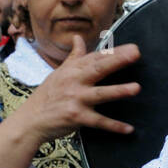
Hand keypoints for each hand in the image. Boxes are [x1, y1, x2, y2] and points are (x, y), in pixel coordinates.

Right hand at [0, 34, 140, 167]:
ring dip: (118, 91)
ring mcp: (75, 99)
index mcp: (72, 70)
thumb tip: (78, 38)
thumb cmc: (47, 96)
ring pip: (100, 94)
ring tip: (136, 88)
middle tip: (135, 53)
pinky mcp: (76, 117)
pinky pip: (98, 122)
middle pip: (98, 68)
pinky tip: (129, 129)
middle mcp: (74, 81)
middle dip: (117, 60)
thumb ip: (73, 57)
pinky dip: (114, 126)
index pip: (96, 57)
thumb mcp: (58, 73)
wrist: (30, 120)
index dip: (114, 51)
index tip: (133, 47)